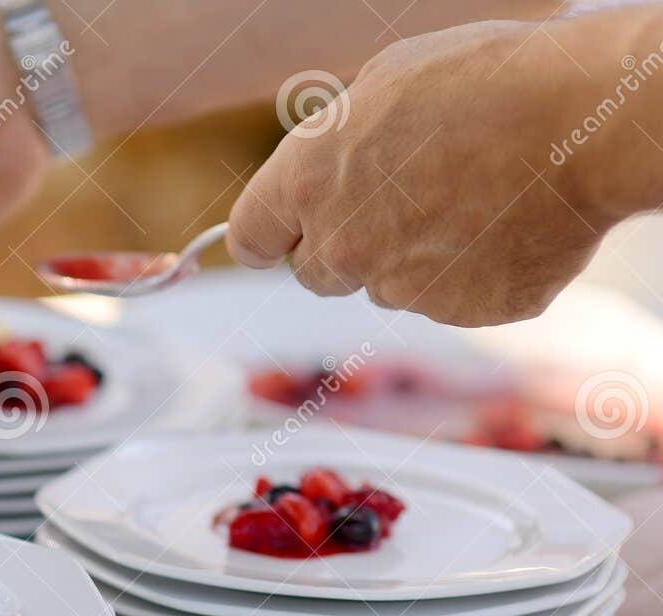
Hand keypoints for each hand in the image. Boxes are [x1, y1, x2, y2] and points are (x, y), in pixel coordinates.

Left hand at [226, 20, 616, 326]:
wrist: (584, 120)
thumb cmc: (486, 82)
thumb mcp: (385, 85)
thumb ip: (338, 146)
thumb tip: (330, 173)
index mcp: (307, 183)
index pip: (251, 236)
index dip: (266, 237)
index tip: (274, 240)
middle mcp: (342, 247)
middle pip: (318, 273)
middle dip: (346, 246)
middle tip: (400, 201)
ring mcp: (403, 288)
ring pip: (390, 286)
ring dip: (416, 257)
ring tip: (475, 196)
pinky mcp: (463, 313)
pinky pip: (456, 299)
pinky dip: (476, 273)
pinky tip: (510, 221)